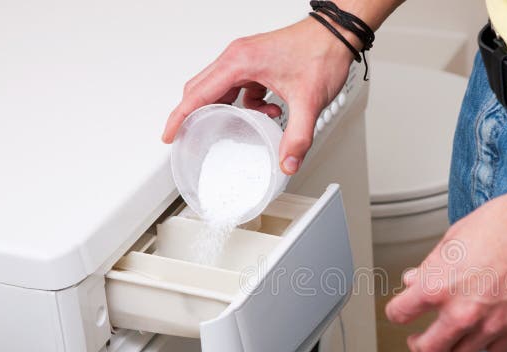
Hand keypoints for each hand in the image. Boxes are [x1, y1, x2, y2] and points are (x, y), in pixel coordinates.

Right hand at [162, 17, 356, 173]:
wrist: (337, 35)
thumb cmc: (321, 53)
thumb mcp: (309, 101)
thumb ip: (298, 137)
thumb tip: (287, 162)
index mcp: (240, 62)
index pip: (198, 93)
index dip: (180, 117)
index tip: (169, 135)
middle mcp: (237, 56)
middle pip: (201, 89)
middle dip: (196, 115)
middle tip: (191, 137)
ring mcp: (246, 58)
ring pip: (221, 88)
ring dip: (227, 110)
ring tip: (238, 128)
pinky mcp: (257, 62)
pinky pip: (240, 86)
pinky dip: (247, 103)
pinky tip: (268, 112)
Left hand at [385, 187, 506, 351]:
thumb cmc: (504, 223)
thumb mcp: (455, 238)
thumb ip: (432, 265)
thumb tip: (414, 279)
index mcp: (438, 285)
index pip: (400, 313)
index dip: (398, 312)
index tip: (401, 312)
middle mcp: (461, 311)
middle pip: (428, 349)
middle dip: (420, 344)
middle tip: (420, 340)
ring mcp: (490, 324)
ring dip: (456, 343)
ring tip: (457, 332)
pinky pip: (494, 350)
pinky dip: (488, 342)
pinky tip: (487, 328)